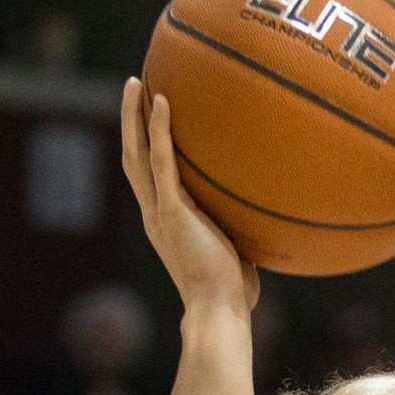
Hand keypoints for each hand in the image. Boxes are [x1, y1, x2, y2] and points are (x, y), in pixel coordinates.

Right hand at [120, 79, 256, 316]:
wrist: (219, 311)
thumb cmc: (232, 291)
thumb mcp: (233, 249)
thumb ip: (236, 226)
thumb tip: (266, 210)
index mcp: (164, 222)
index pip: (146, 177)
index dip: (143, 146)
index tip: (146, 119)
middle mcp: (153, 214)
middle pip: (131, 158)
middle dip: (129, 122)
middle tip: (132, 88)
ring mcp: (159, 212)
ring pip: (137, 154)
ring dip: (133, 117)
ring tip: (134, 83)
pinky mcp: (171, 211)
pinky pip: (162, 162)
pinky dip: (160, 131)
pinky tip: (162, 101)